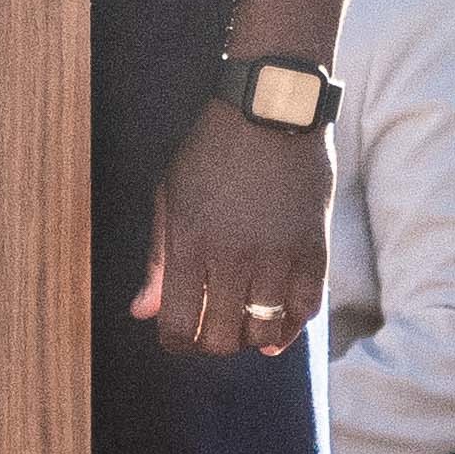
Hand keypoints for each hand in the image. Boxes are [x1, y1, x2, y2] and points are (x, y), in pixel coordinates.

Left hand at [132, 102, 334, 359]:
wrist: (270, 109)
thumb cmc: (211, 151)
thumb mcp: (170, 196)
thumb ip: (157, 259)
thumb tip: (141, 312)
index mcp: (190, 245)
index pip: (179, 327)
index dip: (176, 342)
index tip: (179, 335)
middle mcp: (234, 257)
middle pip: (222, 339)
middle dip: (211, 344)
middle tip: (212, 331)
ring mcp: (277, 255)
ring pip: (264, 330)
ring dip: (250, 339)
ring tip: (244, 326)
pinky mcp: (313, 248)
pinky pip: (305, 308)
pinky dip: (290, 327)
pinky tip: (277, 328)